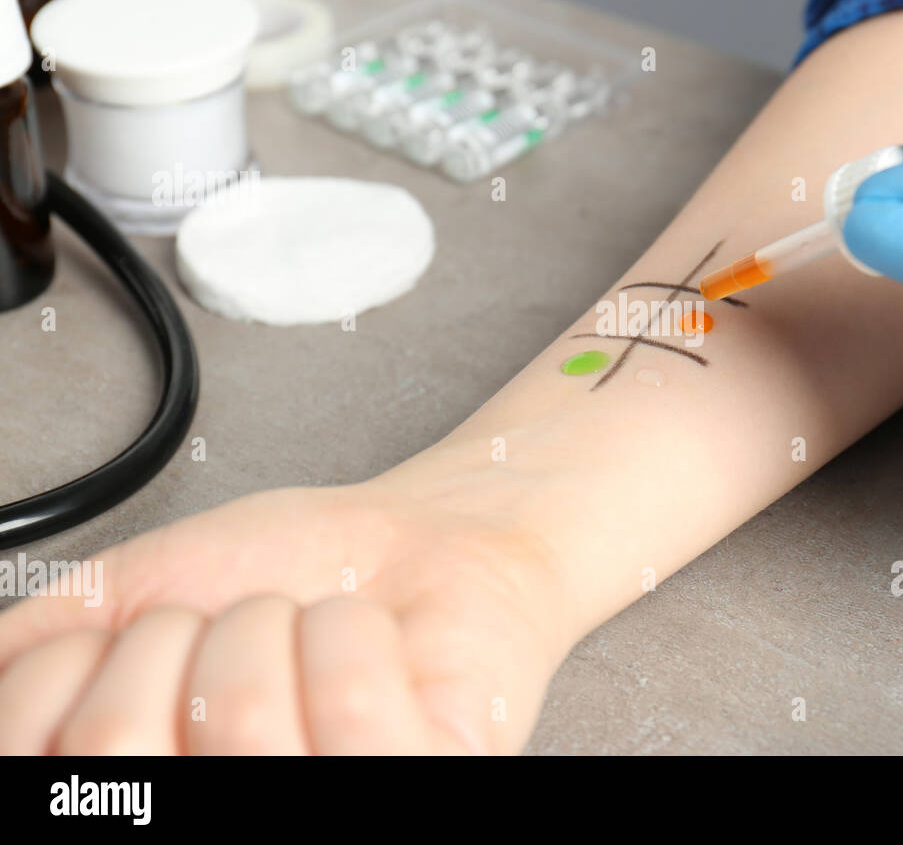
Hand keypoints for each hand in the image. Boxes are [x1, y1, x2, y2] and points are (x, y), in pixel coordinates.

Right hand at [0, 472, 571, 752]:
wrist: (412, 538)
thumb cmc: (287, 572)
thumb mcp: (132, 597)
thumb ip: (37, 650)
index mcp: (141, 782)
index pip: (31, 752)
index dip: (70, 665)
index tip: (137, 633)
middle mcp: (215, 807)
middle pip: (117, 741)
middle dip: (174, 639)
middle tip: (233, 630)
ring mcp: (321, 804)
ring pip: (236, 713)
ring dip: (272, 625)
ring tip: (308, 634)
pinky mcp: (419, 780)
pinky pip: (352, 703)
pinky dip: (352, 633)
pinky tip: (373, 645)